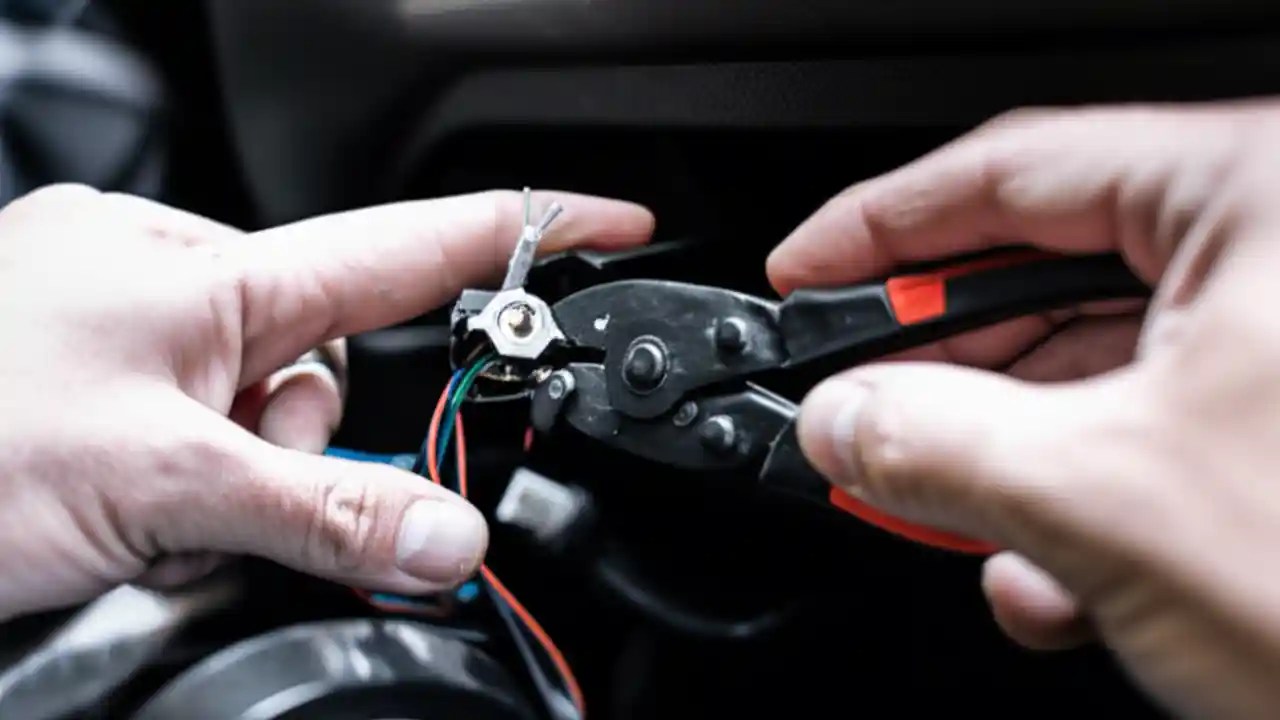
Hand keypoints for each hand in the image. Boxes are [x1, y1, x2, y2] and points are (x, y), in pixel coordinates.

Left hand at [0, 184, 653, 620]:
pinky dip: (191, 479)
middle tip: (223, 509)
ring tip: (147, 518)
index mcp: (207, 272)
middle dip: (304, 451)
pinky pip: (200, 422)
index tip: (614, 225)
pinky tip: (123, 508)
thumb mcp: (162, 488)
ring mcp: (125, 322)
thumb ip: (325, 511)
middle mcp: (171, 279)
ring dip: (236, 479)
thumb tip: (449, 539)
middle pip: (331, 367)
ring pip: (263, 410)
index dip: (527, 235)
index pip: (412, 245)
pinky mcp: (93, 367)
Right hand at [767, 101, 1279, 718]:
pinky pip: (1154, 430)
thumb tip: (839, 418)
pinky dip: (1082, 499)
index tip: (808, 269)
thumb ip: (931, 440)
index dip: (884, 224)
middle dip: (944, 366)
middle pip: (1052, 274)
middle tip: (857, 407)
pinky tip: (1049, 572)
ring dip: (1007, 456)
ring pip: (1101, 367)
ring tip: (944, 510)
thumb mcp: (1104, 500)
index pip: (1018, 170)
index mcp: (1261, 199)